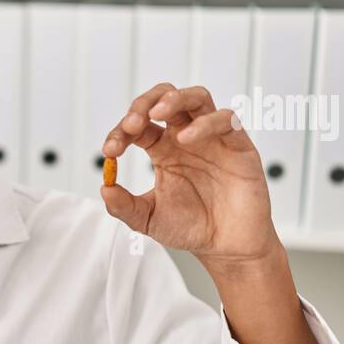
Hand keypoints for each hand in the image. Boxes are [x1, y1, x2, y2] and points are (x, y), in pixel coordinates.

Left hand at [100, 83, 280, 272]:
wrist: (227, 246)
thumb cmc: (192, 227)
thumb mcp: (148, 219)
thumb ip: (123, 206)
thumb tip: (105, 187)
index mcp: (163, 150)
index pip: (140, 126)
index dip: (121, 131)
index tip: (110, 149)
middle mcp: (187, 138)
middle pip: (166, 99)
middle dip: (144, 104)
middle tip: (131, 124)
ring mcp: (213, 138)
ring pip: (197, 98)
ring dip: (174, 99)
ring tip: (157, 113)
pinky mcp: (238, 146)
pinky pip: (226, 120)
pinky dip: (204, 123)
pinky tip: (185, 138)